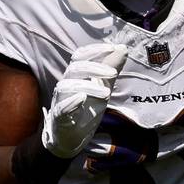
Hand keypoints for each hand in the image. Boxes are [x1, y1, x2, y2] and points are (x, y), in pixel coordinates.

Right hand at [42, 42, 127, 158]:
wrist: (72, 137)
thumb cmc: (86, 109)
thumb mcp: (103, 88)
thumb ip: (111, 69)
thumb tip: (123, 48)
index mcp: (76, 76)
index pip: (81, 56)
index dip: (95, 50)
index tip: (113, 47)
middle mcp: (66, 84)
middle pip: (75, 68)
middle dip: (95, 68)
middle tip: (113, 73)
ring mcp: (61, 100)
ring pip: (68, 86)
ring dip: (88, 87)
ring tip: (106, 92)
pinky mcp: (59, 118)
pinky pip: (61, 108)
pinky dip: (71, 102)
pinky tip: (81, 98)